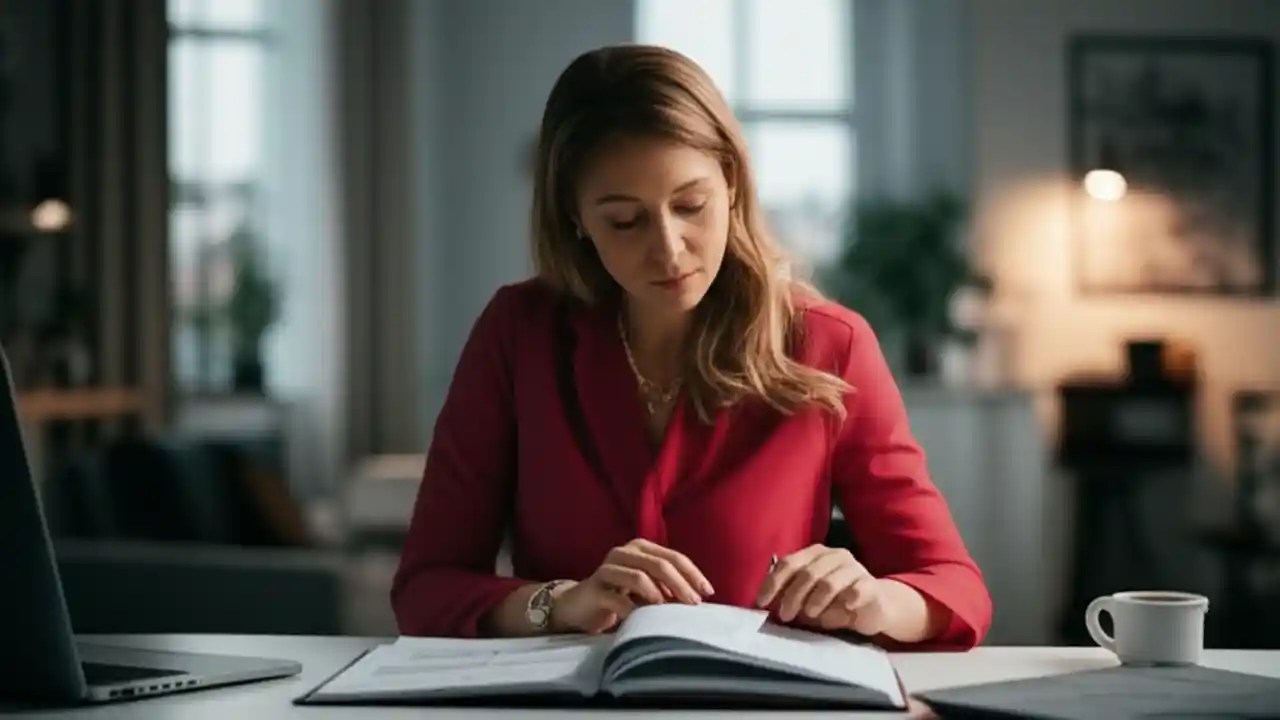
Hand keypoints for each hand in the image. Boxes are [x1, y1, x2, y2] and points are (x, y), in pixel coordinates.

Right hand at [552, 539, 714, 634]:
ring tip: (670, 610)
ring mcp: (607, 568)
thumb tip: (699, 598)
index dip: (692, 573)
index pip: (673, 556)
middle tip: (694, 604)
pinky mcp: (594, 588)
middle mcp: (624, 552)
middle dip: (681, 584)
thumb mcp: (647, 589)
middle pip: (659, 564)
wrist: (578, 606)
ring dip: (659, 595)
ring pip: (639, 576)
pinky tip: (643, 620)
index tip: (708, 592)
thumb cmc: (619, 596)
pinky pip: (617, 598)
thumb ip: (668, 587)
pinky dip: (634, 609)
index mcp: (640, 548)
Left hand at [755, 544, 887, 634]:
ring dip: (815, 601)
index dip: (773, 583)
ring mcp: (854, 568)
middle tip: (785, 616)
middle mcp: (834, 556)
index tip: (761, 603)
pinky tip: (846, 607)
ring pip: (828, 583)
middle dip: (792, 596)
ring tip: (811, 615)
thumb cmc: (835, 602)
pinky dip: (849, 598)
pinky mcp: (870, 585)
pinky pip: (857, 590)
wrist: (875, 607)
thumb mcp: (807, 598)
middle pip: (807, 573)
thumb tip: (764, 603)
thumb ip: (789, 594)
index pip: (789, 563)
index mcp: (815, 554)